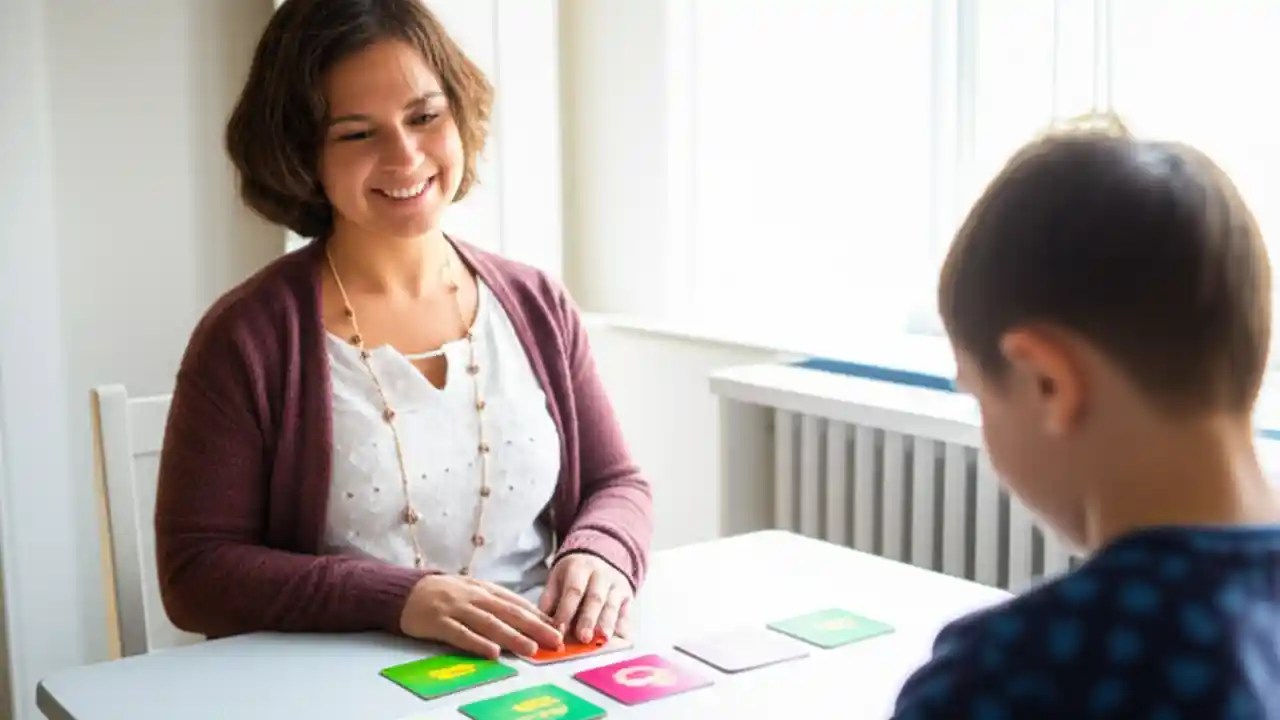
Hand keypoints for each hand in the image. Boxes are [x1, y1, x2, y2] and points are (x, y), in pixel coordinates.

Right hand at [399, 575, 562, 659]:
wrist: (406, 591)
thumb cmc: (445, 594)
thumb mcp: (474, 592)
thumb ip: (498, 603)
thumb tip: (529, 617)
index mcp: (485, 589)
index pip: (517, 603)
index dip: (539, 616)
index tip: (559, 628)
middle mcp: (474, 597)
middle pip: (509, 612)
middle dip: (534, 627)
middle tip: (555, 640)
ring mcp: (456, 608)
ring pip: (488, 623)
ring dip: (512, 636)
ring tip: (530, 648)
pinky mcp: (438, 621)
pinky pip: (460, 634)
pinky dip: (477, 643)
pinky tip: (492, 652)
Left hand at [539, 554, 633, 643]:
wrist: (601, 559)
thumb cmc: (573, 575)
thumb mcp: (558, 579)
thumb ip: (549, 600)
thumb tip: (541, 625)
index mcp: (580, 568)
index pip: (573, 590)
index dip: (567, 610)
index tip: (559, 629)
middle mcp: (601, 575)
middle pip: (595, 598)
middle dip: (589, 619)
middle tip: (583, 638)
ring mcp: (617, 586)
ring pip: (612, 607)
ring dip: (607, 625)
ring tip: (601, 641)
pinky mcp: (627, 598)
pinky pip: (625, 614)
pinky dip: (622, 628)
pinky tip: (618, 642)